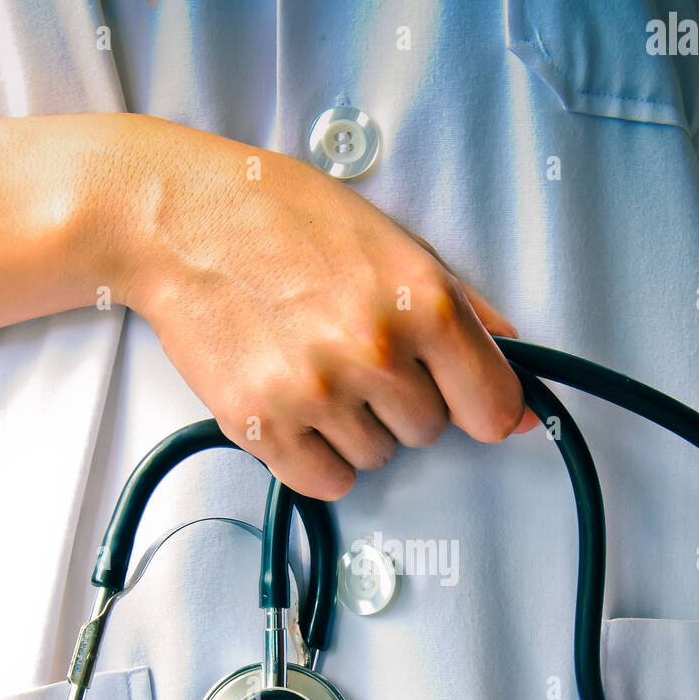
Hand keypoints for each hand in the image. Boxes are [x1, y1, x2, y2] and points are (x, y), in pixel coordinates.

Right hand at [120, 119, 536, 497]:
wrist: (182, 218)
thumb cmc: (287, 219)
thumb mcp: (396, 243)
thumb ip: (468, 314)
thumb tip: (516, 382)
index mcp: (422, 302)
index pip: (492, 406)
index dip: (480, 406)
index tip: (462, 401)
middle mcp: (375, 353)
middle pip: (427, 432)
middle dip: (400, 401)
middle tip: (352, 350)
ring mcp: (317, 394)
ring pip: (375, 458)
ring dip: (353, 427)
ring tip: (312, 364)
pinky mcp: (262, 426)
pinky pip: (325, 480)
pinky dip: (315, 456)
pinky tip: (293, 403)